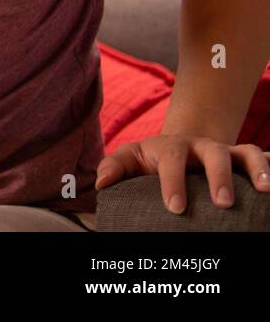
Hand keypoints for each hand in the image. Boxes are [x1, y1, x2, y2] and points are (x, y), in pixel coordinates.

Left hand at [94, 134, 269, 212]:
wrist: (181, 146)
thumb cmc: (153, 159)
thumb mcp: (132, 159)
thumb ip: (115, 168)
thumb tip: (101, 183)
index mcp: (172, 146)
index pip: (172, 159)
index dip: (173, 181)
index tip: (175, 207)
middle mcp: (203, 146)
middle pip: (214, 153)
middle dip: (219, 177)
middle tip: (223, 203)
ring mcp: (228, 152)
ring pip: (247, 153)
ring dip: (258, 169)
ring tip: (266, 190)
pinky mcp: (246, 161)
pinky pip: (265, 160)